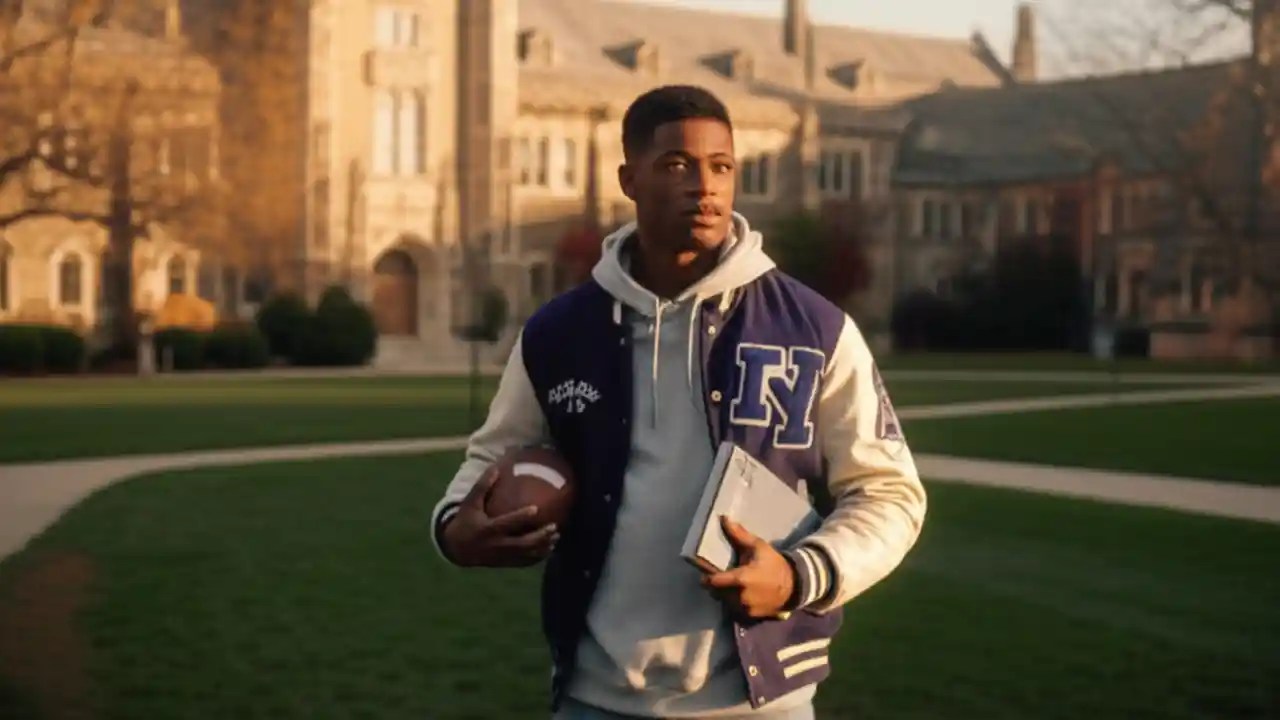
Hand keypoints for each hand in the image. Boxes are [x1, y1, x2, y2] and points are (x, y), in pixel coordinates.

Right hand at [441, 467, 559, 567]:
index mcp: (487, 529)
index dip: (521, 517)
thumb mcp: (470, 503)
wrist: (456, 548)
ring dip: (542, 548)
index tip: (537, 509)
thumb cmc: (466, 520)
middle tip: (555, 527)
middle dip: (539, 537)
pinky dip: (537, 557)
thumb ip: (482, 486)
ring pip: (525, 555)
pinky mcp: (504, 563)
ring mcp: (501, 557)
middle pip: (521, 544)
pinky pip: (523, 563)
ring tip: (557, 538)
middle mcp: (495, 545)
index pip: (506, 523)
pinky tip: (549, 549)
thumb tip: (496, 467)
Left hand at [702, 517, 796, 619]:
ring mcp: (745, 608)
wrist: (794, 585)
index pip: (713, 581)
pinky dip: (733, 603)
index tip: (706, 572)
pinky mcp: (750, 616)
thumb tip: (723, 518)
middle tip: (719, 577)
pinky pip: (734, 610)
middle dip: (716, 585)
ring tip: (729, 585)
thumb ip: (739, 534)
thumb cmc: (773, 563)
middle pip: (716, 592)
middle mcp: (740, 596)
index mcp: (740, 579)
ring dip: (724, 594)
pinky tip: (739, 594)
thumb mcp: (758, 546)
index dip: (707, 577)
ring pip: (724, 602)